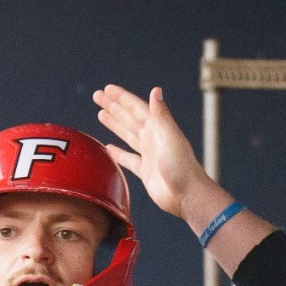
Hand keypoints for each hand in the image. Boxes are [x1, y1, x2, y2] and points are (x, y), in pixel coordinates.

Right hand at [93, 84, 217, 220]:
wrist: (187, 195)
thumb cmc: (182, 167)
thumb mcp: (170, 137)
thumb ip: (161, 114)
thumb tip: (155, 89)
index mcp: (158, 128)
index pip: (136, 108)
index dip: (121, 98)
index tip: (107, 89)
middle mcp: (153, 139)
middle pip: (129, 118)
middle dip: (113, 107)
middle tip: (97, 96)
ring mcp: (149, 155)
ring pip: (127, 135)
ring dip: (114, 124)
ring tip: (100, 115)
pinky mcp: (145, 172)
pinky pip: (128, 159)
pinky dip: (118, 153)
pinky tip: (109, 147)